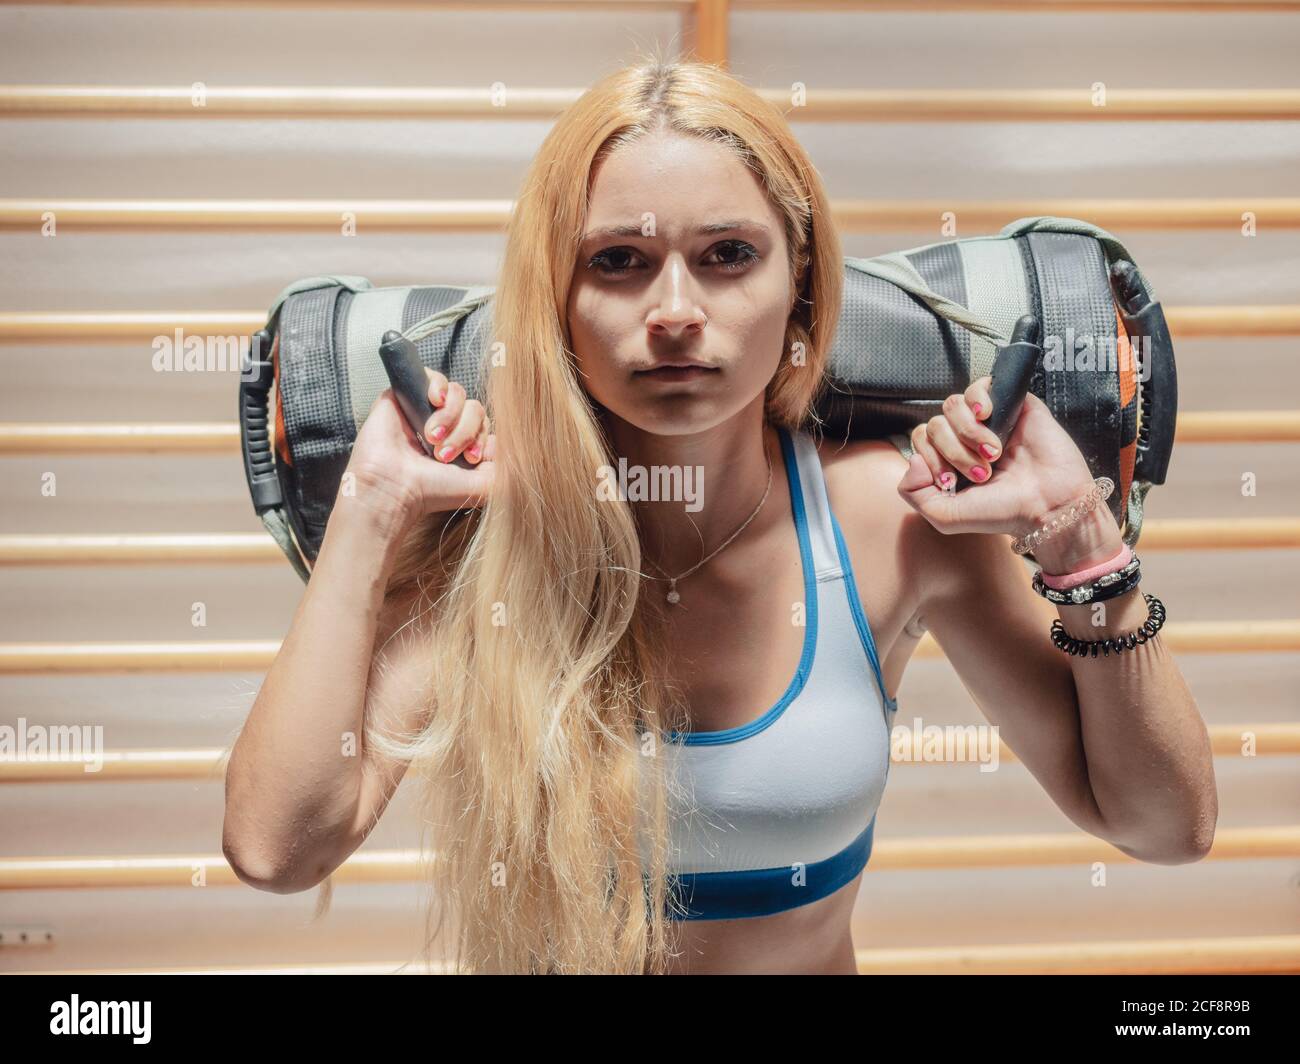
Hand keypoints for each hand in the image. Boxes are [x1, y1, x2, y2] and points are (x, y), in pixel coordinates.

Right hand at [345, 366, 495, 525]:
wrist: (396, 487)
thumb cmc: (434, 491)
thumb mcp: (483, 487)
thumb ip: (505, 469)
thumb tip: (504, 443)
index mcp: (461, 445)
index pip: (484, 425)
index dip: (480, 437)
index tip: (470, 458)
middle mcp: (444, 427)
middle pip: (474, 409)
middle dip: (465, 431)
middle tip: (445, 454)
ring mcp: (425, 411)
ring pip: (458, 394)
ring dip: (451, 416)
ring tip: (433, 437)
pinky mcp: (405, 396)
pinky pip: (434, 376)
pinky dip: (439, 386)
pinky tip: (434, 401)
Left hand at [896, 375, 1095, 537]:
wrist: (1048, 505)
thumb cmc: (1002, 511)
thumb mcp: (946, 516)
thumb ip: (914, 494)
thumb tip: (914, 459)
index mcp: (948, 460)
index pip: (920, 442)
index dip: (931, 459)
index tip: (953, 480)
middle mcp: (964, 438)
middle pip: (934, 425)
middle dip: (953, 452)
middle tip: (981, 472)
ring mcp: (988, 421)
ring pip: (951, 405)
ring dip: (967, 432)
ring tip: (993, 454)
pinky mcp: (1012, 405)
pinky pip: (979, 385)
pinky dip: (977, 398)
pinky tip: (987, 415)